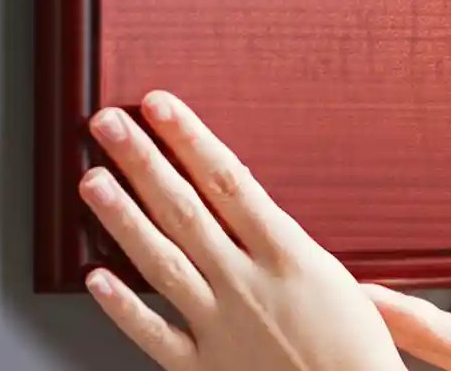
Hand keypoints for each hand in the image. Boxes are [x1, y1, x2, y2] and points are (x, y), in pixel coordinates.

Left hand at [79, 90, 404, 370]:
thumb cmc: (358, 351)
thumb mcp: (333, 278)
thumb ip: (286, 244)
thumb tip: (248, 206)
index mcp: (289, 255)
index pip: (227, 181)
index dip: (190, 139)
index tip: (161, 106)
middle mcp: (247, 283)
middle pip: (185, 211)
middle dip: (143, 162)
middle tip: (108, 125)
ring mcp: (220, 325)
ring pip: (162, 262)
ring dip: (122, 219)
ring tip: (92, 181)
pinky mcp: (204, 367)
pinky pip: (154, 334)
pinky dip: (122, 308)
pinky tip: (95, 280)